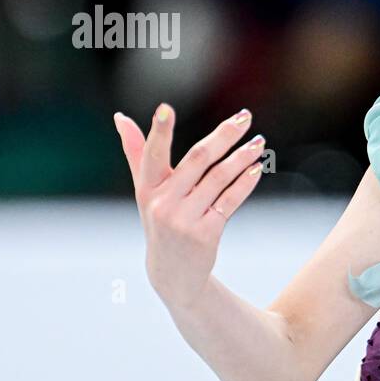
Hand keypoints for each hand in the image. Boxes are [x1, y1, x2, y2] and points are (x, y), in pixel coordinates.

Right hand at [114, 103, 265, 307]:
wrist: (173, 273)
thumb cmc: (160, 221)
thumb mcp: (145, 191)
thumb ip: (136, 153)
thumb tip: (120, 117)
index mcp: (147, 188)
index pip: (151, 154)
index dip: (159, 131)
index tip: (165, 107)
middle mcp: (163, 202)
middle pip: (197, 159)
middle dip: (223, 135)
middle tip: (245, 117)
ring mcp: (184, 219)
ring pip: (218, 179)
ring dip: (241, 157)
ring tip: (258, 142)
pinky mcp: (206, 233)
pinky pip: (229, 201)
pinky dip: (245, 183)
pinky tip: (256, 167)